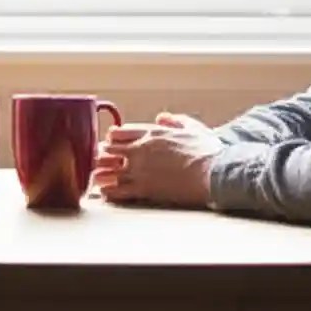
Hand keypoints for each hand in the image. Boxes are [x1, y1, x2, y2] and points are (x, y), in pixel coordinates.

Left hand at [90, 112, 226, 207]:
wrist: (214, 173)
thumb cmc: (207, 152)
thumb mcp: (192, 127)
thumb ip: (175, 120)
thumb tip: (162, 117)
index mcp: (152, 133)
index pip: (119, 132)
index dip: (112, 138)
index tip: (110, 142)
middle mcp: (141, 149)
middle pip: (109, 150)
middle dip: (103, 155)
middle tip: (99, 160)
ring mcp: (140, 170)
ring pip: (109, 170)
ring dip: (101, 173)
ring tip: (96, 177)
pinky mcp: (144, 189)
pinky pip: (118, 190)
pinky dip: (109, 191)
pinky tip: (105, 193)